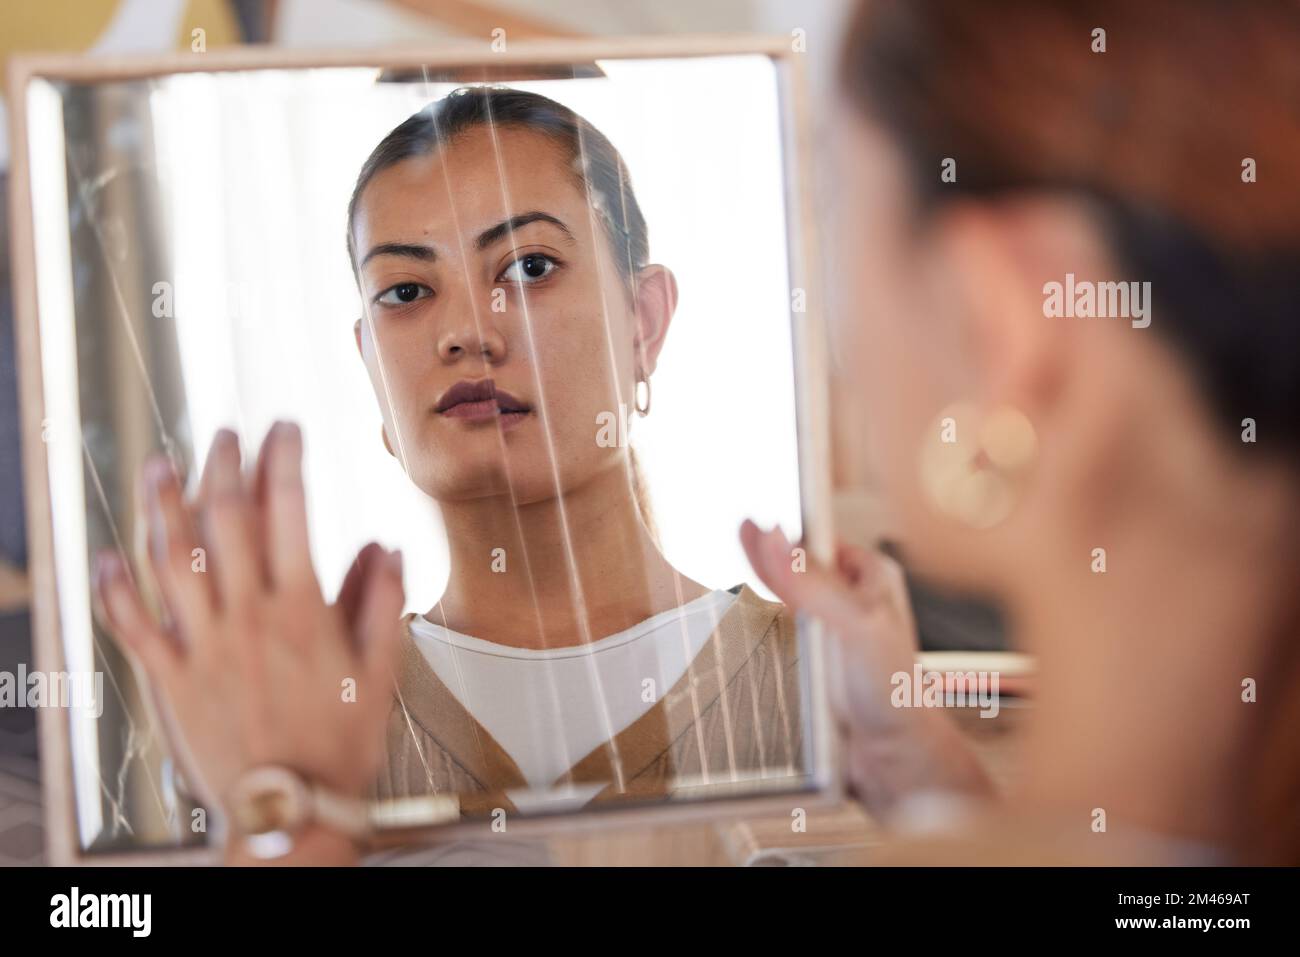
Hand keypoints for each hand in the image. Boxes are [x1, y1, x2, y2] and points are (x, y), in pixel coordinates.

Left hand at [93, 424, 404, 826]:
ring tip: (161, 466)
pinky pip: (133, 624)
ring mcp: (203, 645)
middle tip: (224, 433)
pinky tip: (109, 557)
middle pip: (225, 519)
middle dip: (224, 465)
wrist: (289, 809)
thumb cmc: (336, 745)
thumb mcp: (380, 672)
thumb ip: (382, 603)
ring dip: (163, 506)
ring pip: (172, 560)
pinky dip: (116, 588)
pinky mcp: (170, 677)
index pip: (289, 511)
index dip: (284, 460)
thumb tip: (385, 548)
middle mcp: (248, 616)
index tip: (285, 430)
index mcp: (302, 609)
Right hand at [739, 519, 991, 816]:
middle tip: (737, 533)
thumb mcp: (854, 625)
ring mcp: (831, 629)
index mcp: (872, 576)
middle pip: (796, 566)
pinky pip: (780, 632)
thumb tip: (774, 539)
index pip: (816, 540)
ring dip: (762, 590)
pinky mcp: (814, 660)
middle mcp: (852, 598)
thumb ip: (812, 582)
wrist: (894, 758)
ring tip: (738, 556)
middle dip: (767, 556)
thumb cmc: (894, 693)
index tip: (750, 523)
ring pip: (785, 598)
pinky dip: (762, 622)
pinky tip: (748, 607)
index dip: (783, 533)